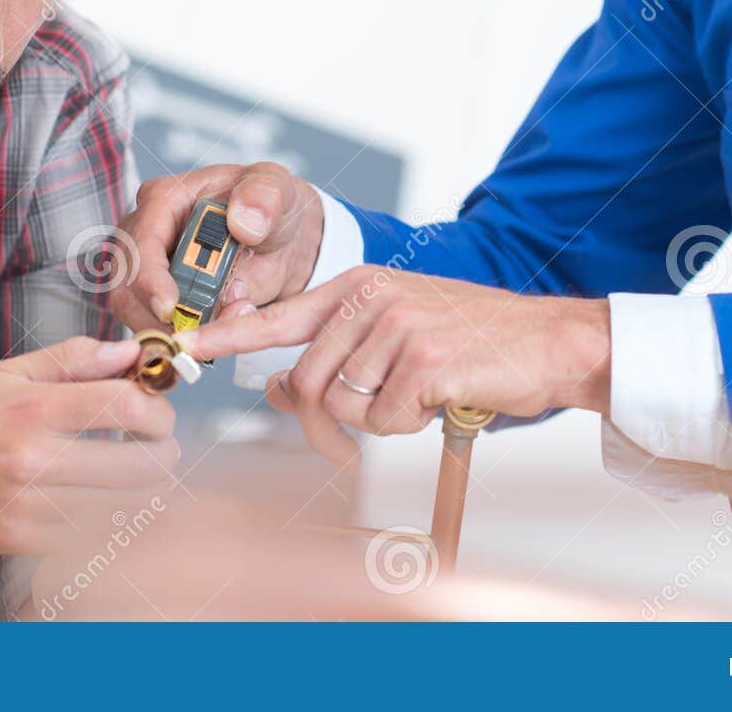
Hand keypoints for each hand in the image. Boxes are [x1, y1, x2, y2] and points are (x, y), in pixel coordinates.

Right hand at [0, 336, 178, 555]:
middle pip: (138, 465)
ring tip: (132, 473)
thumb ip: (74, 358)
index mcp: (34, 409)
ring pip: (122, 508)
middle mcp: (33, 459)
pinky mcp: (22, 543)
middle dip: (162, 454)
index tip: (157, 412)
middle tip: (157, 446)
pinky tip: (100, 501)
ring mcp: (28, 507)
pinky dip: (106, 521)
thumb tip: (130, 351)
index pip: (125, 406)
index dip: (158, 409)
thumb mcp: (10, 372)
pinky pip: (90, 538)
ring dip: (141, 492)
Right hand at [111, 162, 324, 332]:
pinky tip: (212, 339)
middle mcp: (145, 234)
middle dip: (159, 317)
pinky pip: (155, 329)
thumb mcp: (278, 189)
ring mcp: (147, 269)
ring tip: (222, 329)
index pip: (142, 242)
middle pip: (127, 285)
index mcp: (165, 199)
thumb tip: (242, 224)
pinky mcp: (158, 300)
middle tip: (201, 334)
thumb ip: (265, 198)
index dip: (150, 278)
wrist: (282, 241)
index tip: (170, 308)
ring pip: (135, 313)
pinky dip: (181, 340)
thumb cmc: (270, 207)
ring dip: (173, 332)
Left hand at [185, 266, 610, 465]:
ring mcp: (396, 325)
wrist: (546, 341)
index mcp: (356, 286)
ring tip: (417, 397)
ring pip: (346, 404)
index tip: (185, 345)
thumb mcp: (394, 333)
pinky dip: (409, 424)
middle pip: (308, 382)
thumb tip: (281, 388)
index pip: (277, 315)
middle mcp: (369, 298)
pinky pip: (386, 419)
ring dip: (378, 420)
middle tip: (348, 444)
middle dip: (322, 426)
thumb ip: (336, 353)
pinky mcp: (423, 359)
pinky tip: (439, 398)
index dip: (227, 335)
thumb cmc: (471, 341)